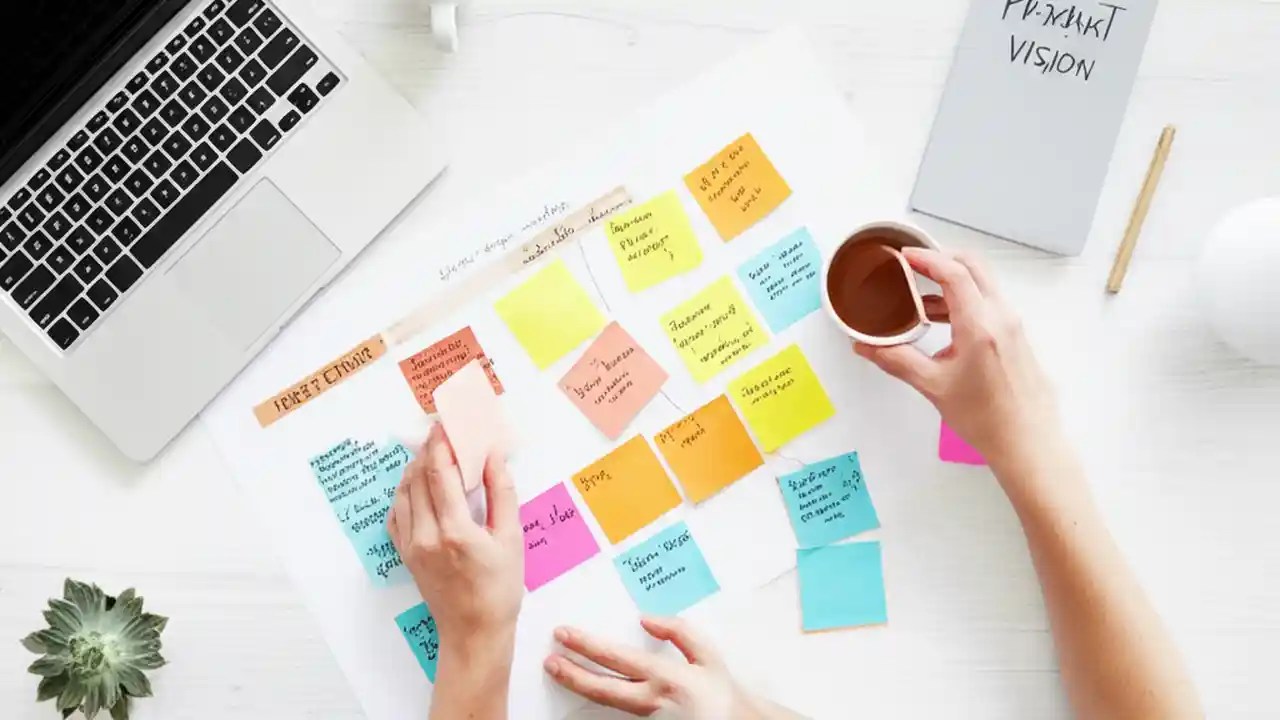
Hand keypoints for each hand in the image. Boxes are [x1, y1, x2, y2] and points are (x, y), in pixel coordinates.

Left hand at [387, 424, 523, 651]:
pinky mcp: (405, 554)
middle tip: (442, 431)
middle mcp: (426, 535)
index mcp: (455, 530)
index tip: (447, 422)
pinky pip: (396, 514)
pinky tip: (417, 484)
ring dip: (416, 467)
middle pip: (419, 477)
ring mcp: (411, 545)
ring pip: (404, 492)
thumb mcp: (511, 539)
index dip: (442, 443)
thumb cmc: (500, 589)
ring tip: (431, 452)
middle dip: (429, 449)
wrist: (474, 633)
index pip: (440, 472)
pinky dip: (405, 492)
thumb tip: (493, 456)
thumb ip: (501, 494)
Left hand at [544, 617, 786, 718]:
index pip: (616, 658)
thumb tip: (646, 620)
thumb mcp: (708, 655)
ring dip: (578, 685)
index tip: (564, 633)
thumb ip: (678, 633)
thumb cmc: (720, 689)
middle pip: (601, 688)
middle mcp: (651, 700)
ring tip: (558, 669)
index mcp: (665, 677)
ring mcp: (646, 719)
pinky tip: (583, 686)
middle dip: (572, 672)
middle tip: (549, 658)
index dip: (587, 646)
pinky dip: (597, 699)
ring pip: (604, 703)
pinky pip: (616, 712)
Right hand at [855, 249, 1062, 475]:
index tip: (904, 257)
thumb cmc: (986, 418)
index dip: (926, 259)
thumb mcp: (933, 386)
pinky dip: (964, 300)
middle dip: (942, 260)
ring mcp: (1012, 325)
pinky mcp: (1016, 336)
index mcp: (980, 325)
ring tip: (920, 302)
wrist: (1027, 442)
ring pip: (981, 285)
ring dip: (951, 284)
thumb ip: (897, 360)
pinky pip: (989, 303)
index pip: (953, 273)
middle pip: (973, 267)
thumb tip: (867, 347)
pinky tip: (943, 323)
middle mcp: (1001, 317)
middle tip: (914, 266)